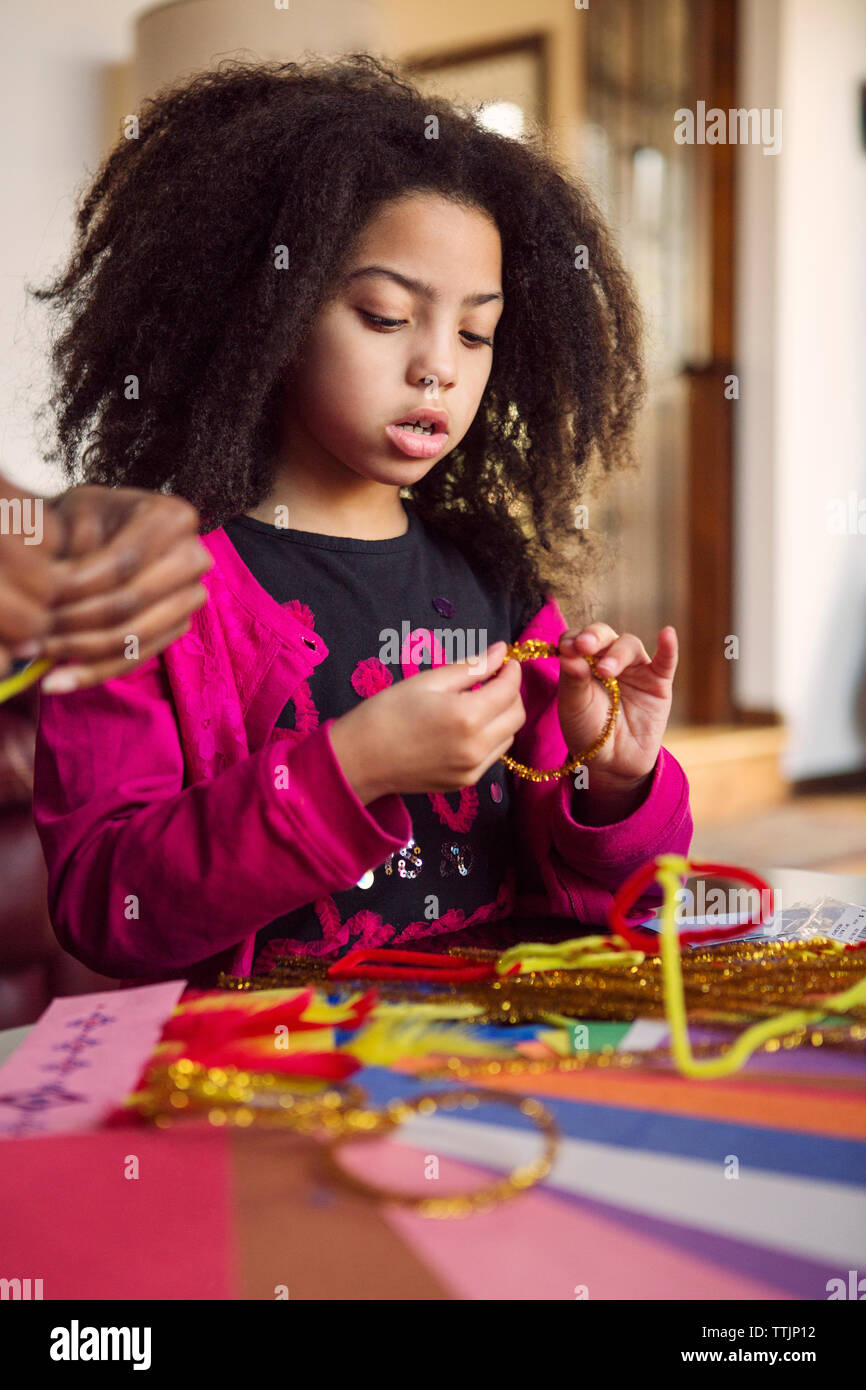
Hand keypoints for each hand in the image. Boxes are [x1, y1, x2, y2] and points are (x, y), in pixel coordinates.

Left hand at [8, 484, 212, 691]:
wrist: (109, 533)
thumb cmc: (91, 519)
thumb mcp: (79, 510)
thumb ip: (75, 538)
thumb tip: (63, 586)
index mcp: (174, 519)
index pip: (124, 562)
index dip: (79, 585)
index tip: (40, 599)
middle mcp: (193, 558)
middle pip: (131, 602)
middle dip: (77, 621)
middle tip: (34, 631)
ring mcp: (191, 597)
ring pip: (134, 636)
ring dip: (80, 651)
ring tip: (39, 653)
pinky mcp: (178, 628)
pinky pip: (137, 658)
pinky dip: (94, 673)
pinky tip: (57, 682)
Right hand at [328, 640, 524, 803]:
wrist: (359, 759)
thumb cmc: (386, 712)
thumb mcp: (428, 682)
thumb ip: (470, 667)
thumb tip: (502, 651)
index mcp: (467, 716)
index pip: (509, 690)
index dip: (511, 671)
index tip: (505, 660)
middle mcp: (477, 747)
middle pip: (516, 716)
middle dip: (512, 693)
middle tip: (494, 679)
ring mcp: (473, 770)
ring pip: (508, 737)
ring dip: (504, 716)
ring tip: (481, 702)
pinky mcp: (465, 783)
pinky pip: (492, 755)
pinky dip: (491, 737)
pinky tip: (469, 727)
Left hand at [557, 621, 677, 804]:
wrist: (613, 762)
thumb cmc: (588, 730)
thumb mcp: (574, 707)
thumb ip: (572, 680)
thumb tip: (568, 652)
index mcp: (584, 661)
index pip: (578, 639)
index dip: (573, 639)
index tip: (566, 648)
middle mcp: (609, 659)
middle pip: (604, 635)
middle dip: (594, 637)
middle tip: (584, 646)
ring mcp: (635, 669)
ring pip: (629, 645)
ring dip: (617, 653)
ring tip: (605, 670)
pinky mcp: (658, 683)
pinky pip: (666, 661)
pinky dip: (668, 647)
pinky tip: (667, 634)